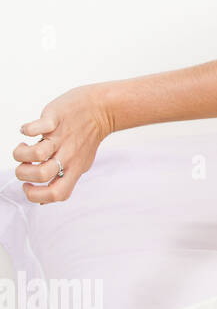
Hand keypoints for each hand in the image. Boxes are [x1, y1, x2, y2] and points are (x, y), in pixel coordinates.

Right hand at [12, 84, 113, 204]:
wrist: (102, 108)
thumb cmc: (86, 137)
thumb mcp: (81, 163)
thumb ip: (65, 180)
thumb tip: (42, 200)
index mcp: (74, 169)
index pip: (57, 194)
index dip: (36, 195)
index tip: (28, 186)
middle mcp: (68, 155)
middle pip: (42, 175)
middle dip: (23, 173)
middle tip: (24, 164)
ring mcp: (61, 137)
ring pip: (38, 153)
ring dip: (21, 153)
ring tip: (23, 147)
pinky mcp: (55, 119)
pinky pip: (37, 127)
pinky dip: (27, 129)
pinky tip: (27, 130)